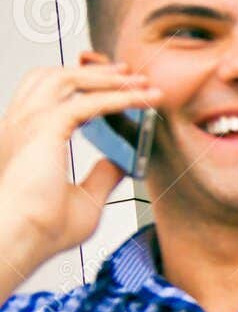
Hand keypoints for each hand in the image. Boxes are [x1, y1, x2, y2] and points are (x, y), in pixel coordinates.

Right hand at [0, 64, 160, 291]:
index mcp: (25, 139)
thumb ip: (101, 175)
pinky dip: (118, 98)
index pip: (52, 98)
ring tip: (139, 81)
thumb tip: (120, 162)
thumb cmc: (42, 228)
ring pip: (70, 81)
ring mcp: (29, 122)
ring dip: (107, 78)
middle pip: (56, 78)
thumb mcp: (85, 199)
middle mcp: (22, 125)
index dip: (84, 89)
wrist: (22, 238)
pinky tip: (141, 101)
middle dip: (95, 73)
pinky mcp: (44, 128)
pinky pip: (88, 102)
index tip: (116, 89)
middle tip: (130, 74)